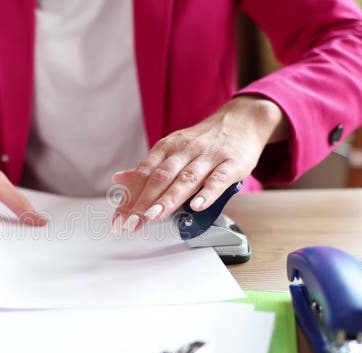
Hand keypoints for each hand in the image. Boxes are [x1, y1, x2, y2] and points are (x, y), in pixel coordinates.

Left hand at [112, 95, 288, 231]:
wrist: (242, 121)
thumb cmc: (204, 141)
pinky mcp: (232, 163)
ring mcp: (208, 157)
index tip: (119, 219)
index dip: (129, 197)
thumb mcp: (172, 149)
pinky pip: (218, 179)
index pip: (143, 174)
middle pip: (161, 178)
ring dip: (168, 199)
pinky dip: (207, 193)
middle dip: (144, 202)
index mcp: (167, 148)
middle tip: (131, 223)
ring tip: (153, 217)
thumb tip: (119, 179)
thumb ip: (148, 168)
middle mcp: (185, 151)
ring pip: (186, 179)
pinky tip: (197, 206)